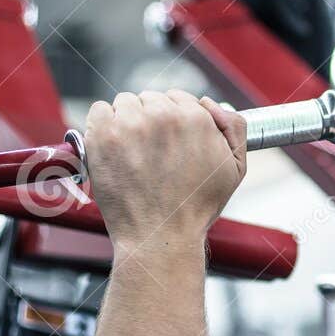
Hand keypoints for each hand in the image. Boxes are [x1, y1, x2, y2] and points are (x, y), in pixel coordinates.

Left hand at [84, 90, 247, 250]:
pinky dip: (103, 124)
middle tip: (152, 151)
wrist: (161, 237)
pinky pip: (99, 110)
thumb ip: (234, 129)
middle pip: (151, 98)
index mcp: (195, 118)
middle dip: (151, 119)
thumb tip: (209, 103)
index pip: (178, 98)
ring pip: (125, 103)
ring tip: (133, 152)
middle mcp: (162, 115)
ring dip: (127, 120)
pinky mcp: (103, 135)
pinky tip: (114, 148)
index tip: (169, 141)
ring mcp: (130, 124)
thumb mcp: (235, 170)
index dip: (174, 120)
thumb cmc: (196, 208)